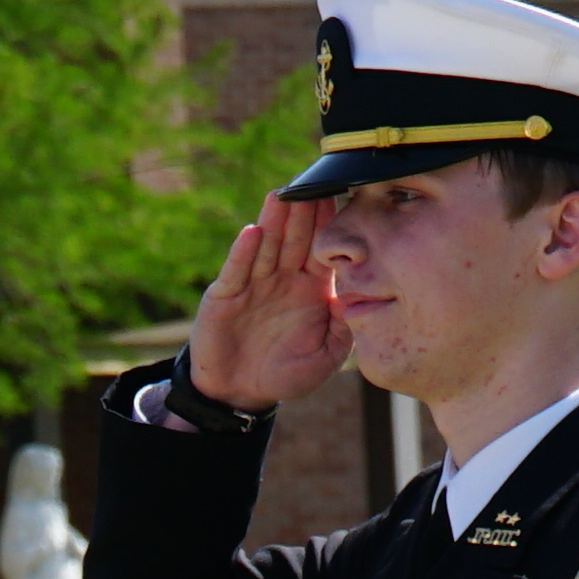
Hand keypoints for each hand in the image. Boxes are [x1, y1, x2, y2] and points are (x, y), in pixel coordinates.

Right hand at [183, 197, 345, 411]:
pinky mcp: (225, 295)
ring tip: (282, 196)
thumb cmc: (285, 375)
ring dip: (274, 222)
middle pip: (295, 239)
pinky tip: (252, 234)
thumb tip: (353, 300)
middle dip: (304, 213)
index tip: (342, 198)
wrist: (239, 394)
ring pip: (267, 247)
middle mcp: (282, 279)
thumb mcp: (325, 357)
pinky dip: (243, 253)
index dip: (329, 226)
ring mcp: (253, 284)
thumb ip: (343, 330)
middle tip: (314, 184)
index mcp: (311, 288)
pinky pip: (237, 271)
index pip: (323, 249)